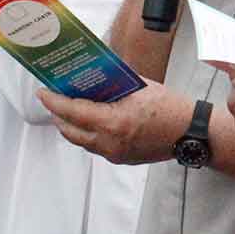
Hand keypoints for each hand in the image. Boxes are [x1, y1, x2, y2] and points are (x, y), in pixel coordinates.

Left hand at [38, 80, 194, 165]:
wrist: (191, 133)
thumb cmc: (171, 108)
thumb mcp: (140, 87)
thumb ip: (115, 83)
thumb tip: (96, 74)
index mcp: (113, 121)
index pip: (72, 111)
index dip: (54, 102)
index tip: (43, 93)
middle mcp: (110, 141)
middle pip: (70, 131)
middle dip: (58, 116)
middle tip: (54, 101)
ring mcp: (115, 153)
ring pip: (82, 142)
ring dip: (72, 127)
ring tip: (69, 112)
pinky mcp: (121, 159)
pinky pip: (96, 147)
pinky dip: (88, 134)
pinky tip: (91, 122)